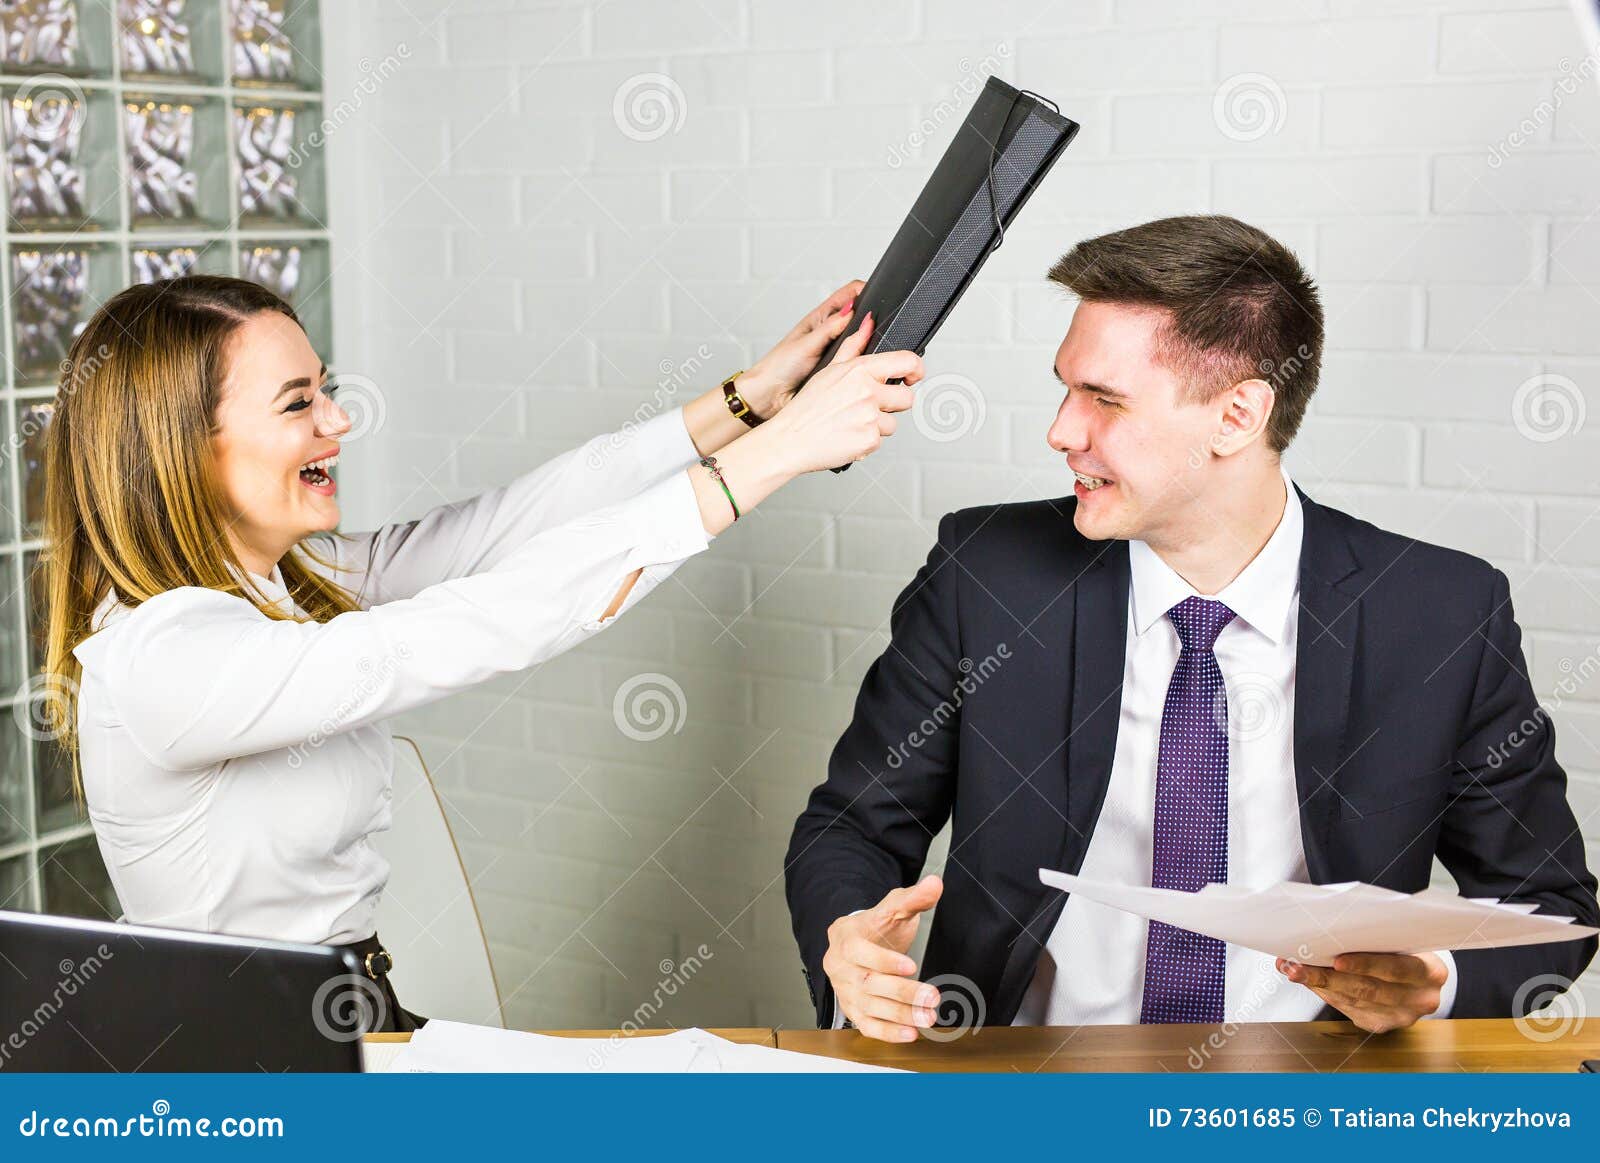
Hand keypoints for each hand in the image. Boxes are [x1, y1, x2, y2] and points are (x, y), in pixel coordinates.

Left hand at [736, 280, 865, 419]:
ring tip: (871, 345)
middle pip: (860, 316)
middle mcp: (830, 331)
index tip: (879, 297)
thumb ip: (830, 327)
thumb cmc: (779, 366)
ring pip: (861, 339)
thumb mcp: (806, 343)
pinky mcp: (839, 368)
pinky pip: (858, 360)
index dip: (865, 290)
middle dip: (872, 317)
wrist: (770, 396)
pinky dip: (864, 360)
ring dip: (868, 342)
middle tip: (877, 326)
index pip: (850, 293)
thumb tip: (852, 310)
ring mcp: (836, 350)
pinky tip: (865, 364)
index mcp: (821, 317)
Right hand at [761, 310, 921, 473]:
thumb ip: (853, 345)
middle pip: (907, 398)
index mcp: (860, 370)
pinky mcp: (869, 440)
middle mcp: (868, 391)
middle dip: (893, 404)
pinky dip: (865, 442)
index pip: (907, 362)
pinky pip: (879, 441)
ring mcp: (870, 417)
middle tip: (869, 406)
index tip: (912, 376)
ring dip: (876, 426)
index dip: (916, 370)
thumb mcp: (829, 369)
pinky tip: (847, 436)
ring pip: (892, 423)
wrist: (790, 439)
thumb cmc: (806, 407)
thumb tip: (868, 321)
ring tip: (850, 423)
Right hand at [822, 875, 943, 1042]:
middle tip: (932, 998)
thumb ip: (914, 897)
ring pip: (869, 1007)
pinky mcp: (852, 1010)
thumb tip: (935, 884)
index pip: (860, 952)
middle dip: (902, 993)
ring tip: (929, 1017)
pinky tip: (911, 1033)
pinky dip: (888, 1033)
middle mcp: (840, 966)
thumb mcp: (893, 907)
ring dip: (900, 1015)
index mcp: (845, 938)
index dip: (885, 961)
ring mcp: (844, 990)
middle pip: (869, 983)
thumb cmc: (876, 927)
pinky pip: (867, 1026)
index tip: (912, 966)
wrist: (858, 943)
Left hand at [1277, 952, 1447, 1032]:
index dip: (1366, 965)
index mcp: (1431, 972)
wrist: (1422, 978)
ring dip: (1319, 986)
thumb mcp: (1401, 941)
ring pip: (1355, 1002)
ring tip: (1293, 971)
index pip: (1396, 968)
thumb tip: (1323, 931)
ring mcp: (1402, 1017)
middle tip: (1297, 967)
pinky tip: (1309, 982)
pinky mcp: (1382, 1025)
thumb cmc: (1406, 950)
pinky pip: (1349, 1010)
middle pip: (1369, 990)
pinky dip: (1326, 994)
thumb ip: (1374, 940)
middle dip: (1327, 978)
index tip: (1336, 960)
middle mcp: (1421, 999)